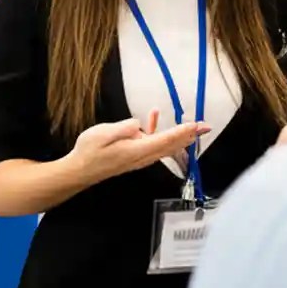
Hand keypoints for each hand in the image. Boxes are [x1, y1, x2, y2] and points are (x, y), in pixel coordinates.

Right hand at [68, 109, 210, 183]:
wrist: (80, 170)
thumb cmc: (89, 152)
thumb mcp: (102, 134)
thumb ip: (122, 128)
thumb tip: (138, 123)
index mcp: (136, 150)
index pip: (164, 140)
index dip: (181, 132)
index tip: (195, 125)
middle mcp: (142, 156)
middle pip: (170, 145)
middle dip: (188, 136)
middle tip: (205, 127)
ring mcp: (139, 157)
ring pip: (164, 146)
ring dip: (179, 136)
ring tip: (192, 126)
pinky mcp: (134, 156)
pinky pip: (151, 144)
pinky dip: (157, 131)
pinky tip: (151, 117)